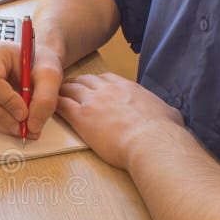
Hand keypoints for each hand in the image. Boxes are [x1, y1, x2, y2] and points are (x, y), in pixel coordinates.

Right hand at [0, 40, 63, 137]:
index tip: (25, 113)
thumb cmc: (40, 63)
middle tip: (25, 125)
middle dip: (3, 116)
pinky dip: (1, 125)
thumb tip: (32, 126)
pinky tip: (16, 122)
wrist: (36, 65)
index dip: (6, 101)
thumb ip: (45, 99)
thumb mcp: (51, 75)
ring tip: (24, 124)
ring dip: (3, 123)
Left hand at [56, 73, 183, 169]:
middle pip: (84, 80)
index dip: (94, 81)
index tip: (90, 85)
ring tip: (52, 96)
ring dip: (60, 92)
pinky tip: (47, 107)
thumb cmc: (163, 133)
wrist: (151, 141)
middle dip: (74, 84)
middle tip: (66, 89)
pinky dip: (53, 105)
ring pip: (70, 90)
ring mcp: (93, 101)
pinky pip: (61, 105)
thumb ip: (165, 111)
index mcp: (128, 88)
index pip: (106, 78)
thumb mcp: (168, 114)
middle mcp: (109, 90)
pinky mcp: (82, 117)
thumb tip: (172, 115)